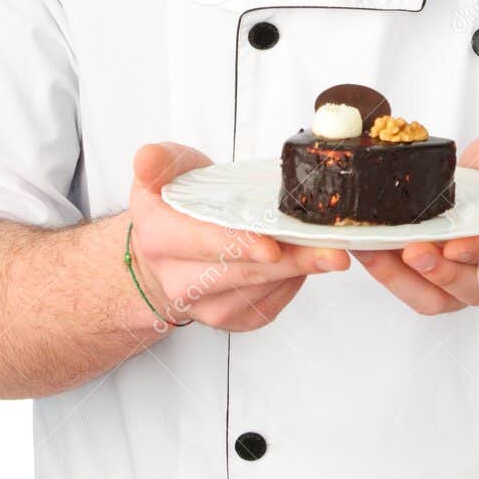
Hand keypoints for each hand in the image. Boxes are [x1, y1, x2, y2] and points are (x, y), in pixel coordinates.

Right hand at [128, 142, 349, 332]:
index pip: (201, 243)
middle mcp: (177, 281)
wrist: (166, 254)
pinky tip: (305, 264)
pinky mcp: (231, 319)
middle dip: (289, 262)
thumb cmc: (173, 205)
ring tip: (331, 253)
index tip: (271, 247)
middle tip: (331, 251)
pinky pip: (267, 307)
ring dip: (298, 274)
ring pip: (258, 294)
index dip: (238, 245)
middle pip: (240, 273)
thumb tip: (147, 159)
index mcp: (159, 239)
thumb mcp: (162, 171)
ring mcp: (204, 307)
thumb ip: (160, 161)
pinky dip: (292, 286)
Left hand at [352, 123, 478, 315]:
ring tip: (372, 252)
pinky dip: (390, 275)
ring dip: (403, 280)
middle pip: (471, 286)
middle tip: (409, 250)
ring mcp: (467, 276)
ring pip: (438, 298)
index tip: (453, 245)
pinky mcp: (439, 274)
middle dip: (439, 272)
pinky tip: (366, 250)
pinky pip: (415, 288)